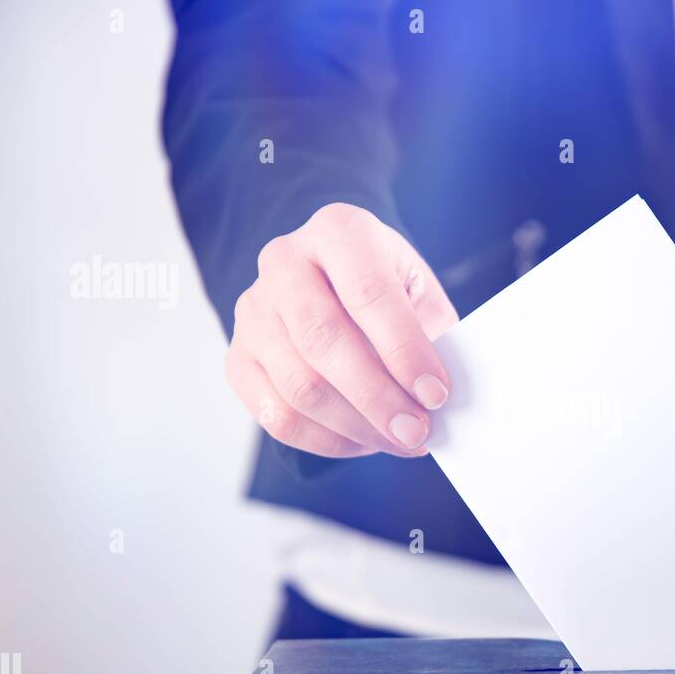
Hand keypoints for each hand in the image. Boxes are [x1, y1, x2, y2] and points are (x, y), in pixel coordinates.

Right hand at [226, 204, 457, 457]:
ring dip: (355, 427)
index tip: (435, 394)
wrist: (335, 279)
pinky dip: (325, 441)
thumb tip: (435, 399)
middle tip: (415, 432)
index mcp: (338, 231)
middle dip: (377, 397)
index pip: (367, 293)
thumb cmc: (388, 288)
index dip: (403, 350)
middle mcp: (284, 262)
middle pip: (323, 341)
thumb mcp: (419, 290)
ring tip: (398, 441)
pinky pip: (276, 415)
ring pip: (298, 386)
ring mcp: (253, 310)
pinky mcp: (238, 357)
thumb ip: (432, 333)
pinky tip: (363, 442)